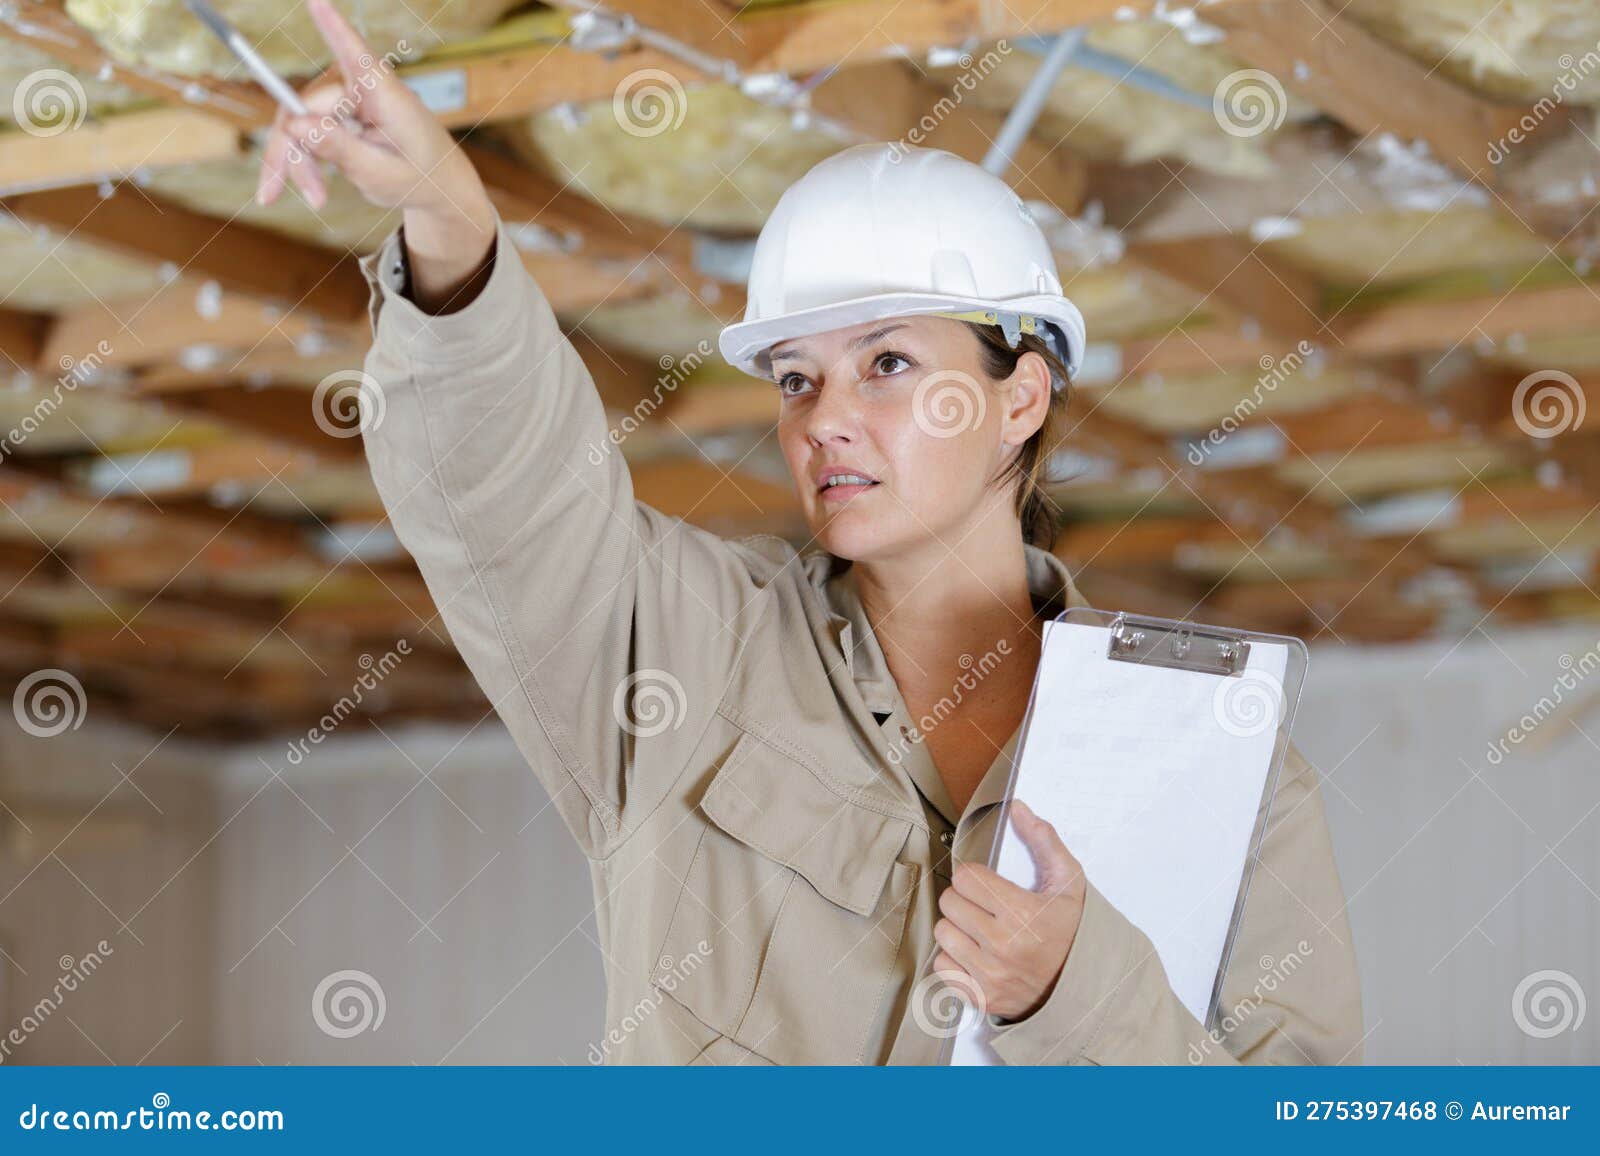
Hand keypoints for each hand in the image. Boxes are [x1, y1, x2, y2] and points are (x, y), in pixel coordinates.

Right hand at [256, 0, 495, 304]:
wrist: (438, 186)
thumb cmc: (420, 177)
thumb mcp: (381, 174)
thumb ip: (339, 149)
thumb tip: (294, 125)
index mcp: (387, 96)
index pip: (356, 55)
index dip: (334, 28)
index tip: (317, 1)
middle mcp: (364, 88)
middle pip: (306, 107)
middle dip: (293, 152)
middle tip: (278, 193)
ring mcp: (350, 99)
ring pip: (300, 123)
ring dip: (298, 162)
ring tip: (316, 199)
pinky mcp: (341, 113)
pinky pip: (308, 132)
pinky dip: (305, 161)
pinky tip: (313, 190)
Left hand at [932, 800, 1086, 1020]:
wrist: (1085, 987)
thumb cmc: (1072, 932)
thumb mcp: (1068, 883)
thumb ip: (1044, 841)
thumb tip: (1017, 807)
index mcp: (1022, 913)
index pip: (966, 878)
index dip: (974, 876)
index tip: (986, 883)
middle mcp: (1003, 946)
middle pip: (949, 903)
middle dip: (963, 899)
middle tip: (982, 905)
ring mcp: (990, 976)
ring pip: (942, 934)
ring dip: (957, 928)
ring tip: (979, 928)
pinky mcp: (981, 997)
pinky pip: (942, 967)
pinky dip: (954, 959)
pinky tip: (975, 954)